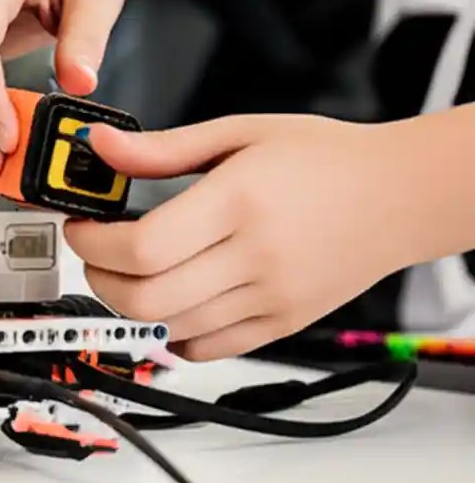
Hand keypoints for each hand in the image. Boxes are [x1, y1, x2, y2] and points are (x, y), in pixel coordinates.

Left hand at [64, 114, 411, 360]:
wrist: (401, 195)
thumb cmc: (324, 159)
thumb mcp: (239, 133)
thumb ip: (161, 149)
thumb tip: (100, 147)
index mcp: (239, 202)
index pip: (142, 247)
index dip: (93, 244)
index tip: (81, 228)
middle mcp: (255, 257)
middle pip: (146, 299)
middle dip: (98, 281)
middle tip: (94, 255)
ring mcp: (270, 297)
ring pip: (170, 328)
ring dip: (130, 306)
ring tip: (128, 274)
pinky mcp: (281, 324)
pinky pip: (207, 349)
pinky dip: (172, 333)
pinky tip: (169, 301)